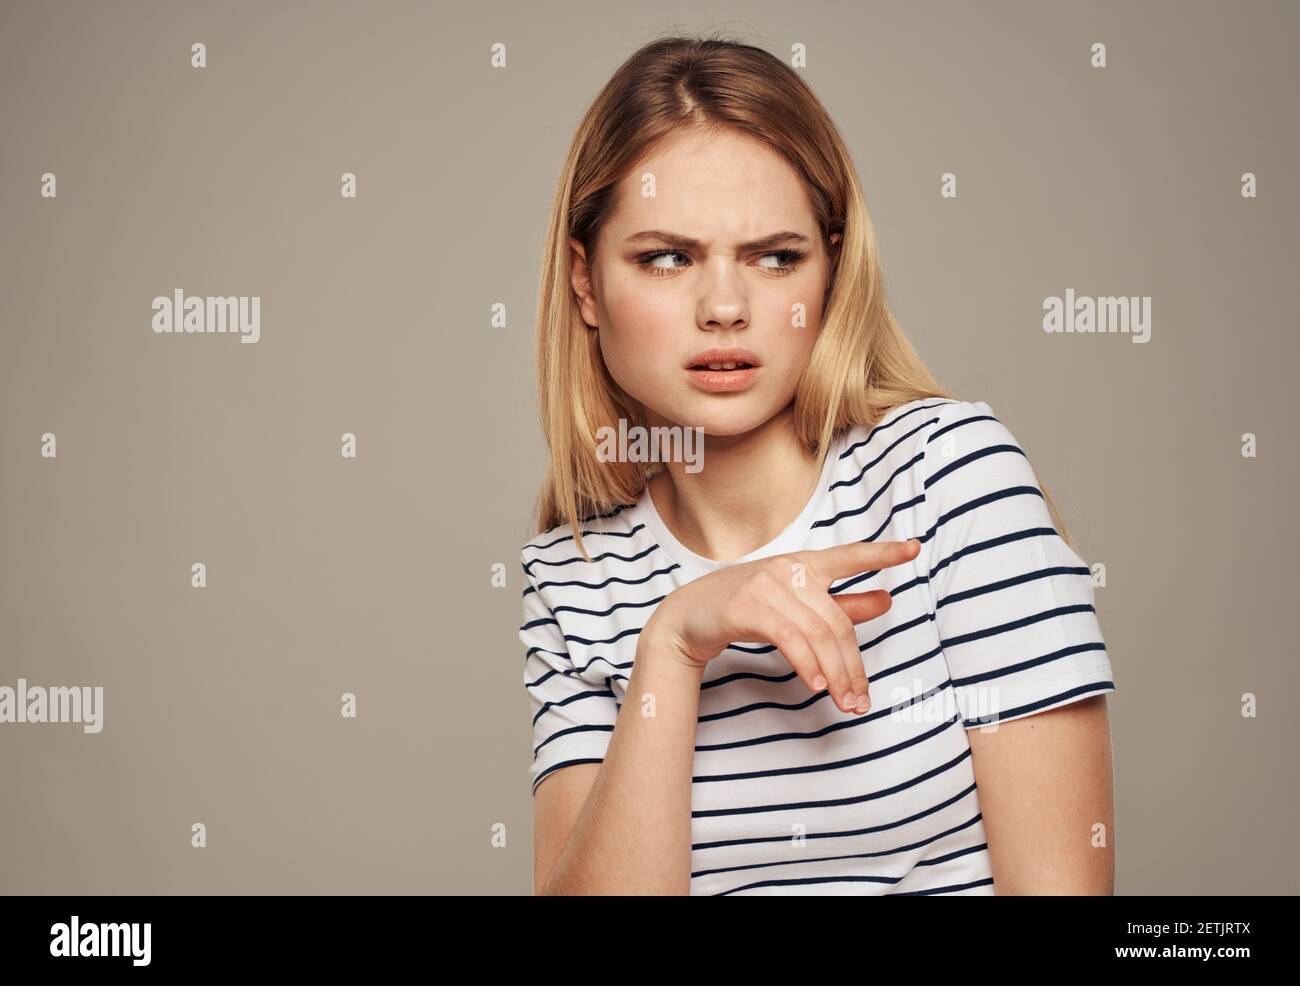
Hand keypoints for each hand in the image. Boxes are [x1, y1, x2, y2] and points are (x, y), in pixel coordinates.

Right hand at [641, 539, 920, 713]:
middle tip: (862, 701)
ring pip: (815, 634)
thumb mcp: (794, 604)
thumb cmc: (744, 609)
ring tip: (846, 703)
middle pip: (836, 622)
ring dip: (834, 674)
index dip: (883, 553)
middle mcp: (787, 569)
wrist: (687, 617)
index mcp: (803, 564)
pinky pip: (787, 638)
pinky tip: (816, 686)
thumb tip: (886, 599)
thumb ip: (841, 603)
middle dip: (853, 666)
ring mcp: (765, 585)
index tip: (915, 549)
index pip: (850, 555)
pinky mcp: (745, 606)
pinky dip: (806, 664)